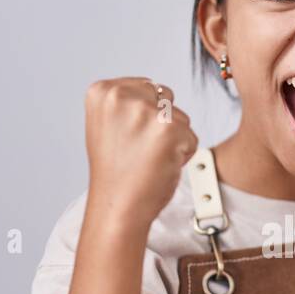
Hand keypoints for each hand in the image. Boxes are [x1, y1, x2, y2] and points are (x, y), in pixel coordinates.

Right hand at [83, 77, 198, 229]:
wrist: (117, 206)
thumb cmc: (116, 171)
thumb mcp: (106, 124)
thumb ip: (126, 102)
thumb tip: (156, 90)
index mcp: (102, 90)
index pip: (146, 87)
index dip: (144, 116)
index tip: (127, 138)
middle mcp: (121, 95)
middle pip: (165, 97)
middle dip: (161, 123)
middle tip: (140, 150)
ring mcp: (145, 111)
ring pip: (181, 117)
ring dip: (173, 139)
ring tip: (149, 158)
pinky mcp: (168, 129)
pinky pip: (191, 136)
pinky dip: (183, 154)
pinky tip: (160, 165)